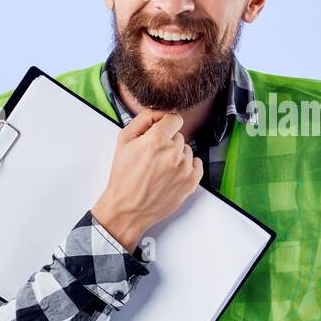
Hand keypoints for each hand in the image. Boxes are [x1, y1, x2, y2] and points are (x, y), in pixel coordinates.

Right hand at [92, 109, 203, 252]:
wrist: (128, 209)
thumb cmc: (124, 177)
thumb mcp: (124, 140)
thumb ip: (143, 120)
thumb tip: (158, 112)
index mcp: (156, 140)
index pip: (174, 118)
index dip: (166, 124)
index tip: (161, 131)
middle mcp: (173, 153)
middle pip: (179, 136)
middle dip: (167, 142)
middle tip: (153, 157)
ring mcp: (184, 169)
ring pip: (186, 150)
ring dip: (176, 156)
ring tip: (160, 169)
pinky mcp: (191, 182)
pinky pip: (197, 164)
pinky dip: (187, 167)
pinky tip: (172, 173)